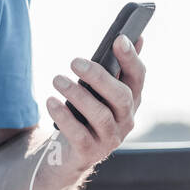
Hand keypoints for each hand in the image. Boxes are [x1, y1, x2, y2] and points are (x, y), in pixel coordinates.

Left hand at [45, 34, 145, 169]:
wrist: (70, 152)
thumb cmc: (86, 113)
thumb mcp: (100, 92)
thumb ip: (113, 68)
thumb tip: (127, 37)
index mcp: (131, 100)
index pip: (138, 77)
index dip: (131, 58)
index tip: (119, 39)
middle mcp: (126, 119)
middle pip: (120, 96)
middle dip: (99, 77)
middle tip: (74, 61)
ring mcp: (110, 138)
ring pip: (99, 115)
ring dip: (77, 94)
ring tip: (57, 79)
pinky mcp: (90, 151)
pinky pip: (79, 134)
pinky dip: (64, 116)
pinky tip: (51, 101)